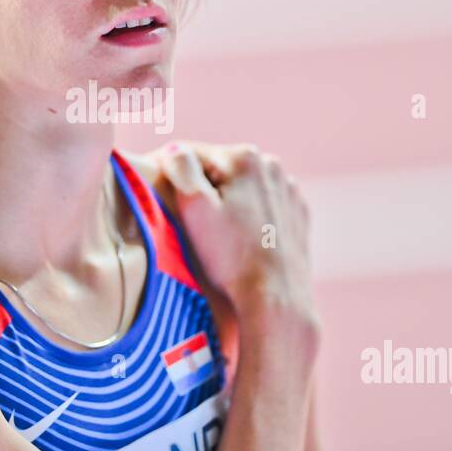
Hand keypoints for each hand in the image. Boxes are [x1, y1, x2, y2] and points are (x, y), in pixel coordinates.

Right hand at [156, 141, 318, 346]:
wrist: (275, 299)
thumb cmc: (230, 257)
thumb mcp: (194, 208)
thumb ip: (180, 168)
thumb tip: (174, 151)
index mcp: (244, 157)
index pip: (189, 154)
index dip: (167, 173)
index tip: (153, 192)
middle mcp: (271, 165)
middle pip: (218, 169)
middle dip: (200, 187)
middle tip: (187, 219)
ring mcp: (288, 189)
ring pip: (241, 186)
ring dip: (226, 200)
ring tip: (216, 233)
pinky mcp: (298, 212)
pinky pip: (264, 204)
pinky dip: (250, 214)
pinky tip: (242, 238)